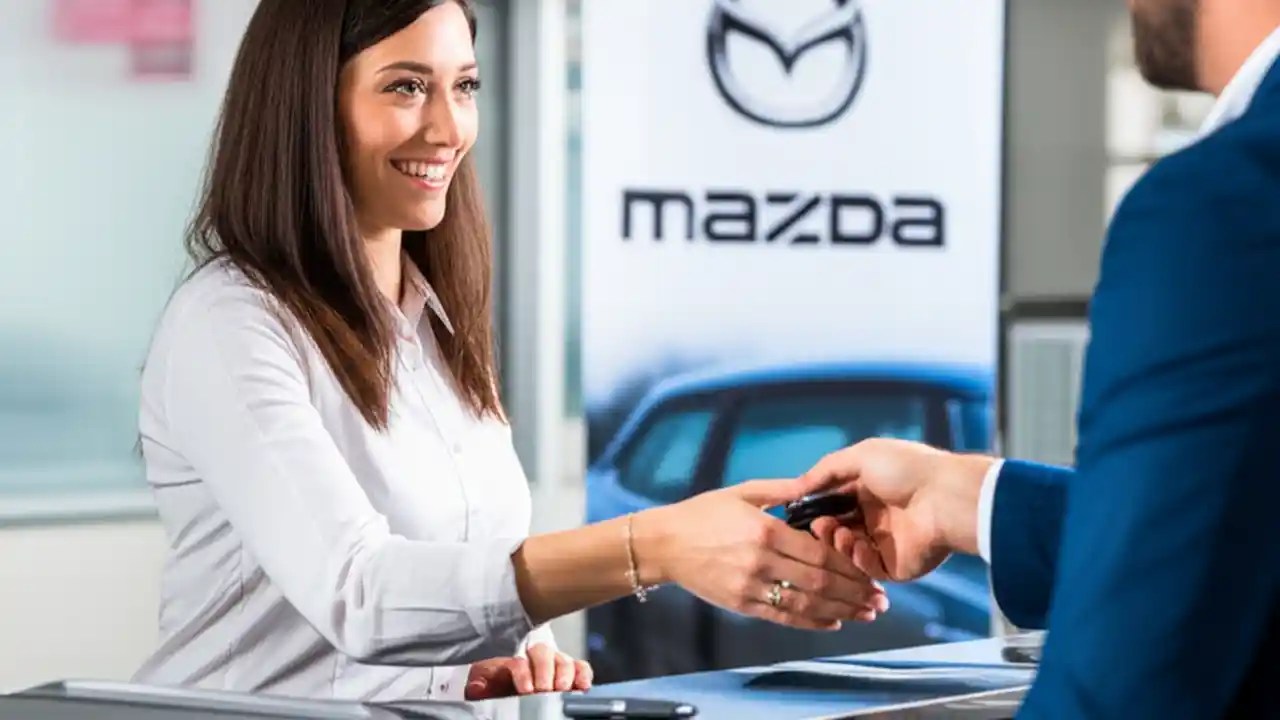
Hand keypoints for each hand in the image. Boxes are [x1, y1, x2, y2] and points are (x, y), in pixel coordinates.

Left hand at [465, 643, 591, 699]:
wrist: (508, 688)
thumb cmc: (497, 685)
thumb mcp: (483, 684)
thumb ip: (479, 683)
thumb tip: (476, 687)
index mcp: (512, 660)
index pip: (519, 660)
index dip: (524, 672)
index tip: (526, 689)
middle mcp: (535, 658)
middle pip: (544, 653)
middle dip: (545, 671)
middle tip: (545, 689)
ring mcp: (555, 664)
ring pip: (564, 659)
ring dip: (565, 674)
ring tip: (563, 689)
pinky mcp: (570, 674)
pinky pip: (581, 668)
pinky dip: (583, 674)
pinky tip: (583, 685)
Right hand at [636, 477, 888, 630]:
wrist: (665, 544)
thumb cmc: (702, 514)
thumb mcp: (742, 492)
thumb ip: (782, 490)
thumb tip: (815, 485)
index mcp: (766, 530)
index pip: (819, 553)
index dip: (850, 565)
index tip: (872, 570)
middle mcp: (761, 561)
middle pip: (819, 582)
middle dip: (854, 592)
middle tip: (880, 599)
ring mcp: (751, 586)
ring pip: (805, 604)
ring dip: (840, 611)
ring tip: (865, 614)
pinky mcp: (741, 604)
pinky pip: (783, 617)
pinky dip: (811, 622)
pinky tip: (832, 622)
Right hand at [802, 439, 992, 582]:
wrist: (946, 497)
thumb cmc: (907, 470)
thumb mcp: (861, 456)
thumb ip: (825, 470)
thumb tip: (795, 486)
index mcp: (866, 491)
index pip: (831, 505)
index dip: (814, 509)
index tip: (797, 513)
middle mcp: (873, 518)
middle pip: (835, 531)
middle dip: (822, 529)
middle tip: (817, 526)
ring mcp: (884, 544)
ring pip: (846, 553)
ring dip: (836, 543)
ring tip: (837, 533)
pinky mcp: (894, 567)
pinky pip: (865, 569)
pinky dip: (856, 559)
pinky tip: (856, 544)